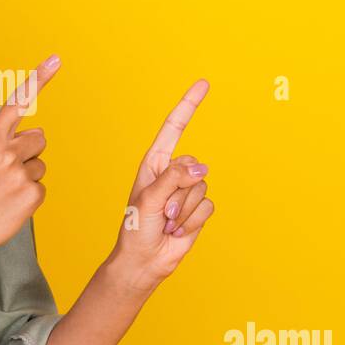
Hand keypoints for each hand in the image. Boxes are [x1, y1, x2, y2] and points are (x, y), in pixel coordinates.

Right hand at [0, 54, 60, 264]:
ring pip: (41, 166)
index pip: (17, 102)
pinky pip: (41, 189)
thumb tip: (37, 136)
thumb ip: (5, 145)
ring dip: (28, 178)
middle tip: (7, 173)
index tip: (56, 60)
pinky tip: (10, 206)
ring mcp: (20, 173)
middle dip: (30, 153)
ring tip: (4, 193)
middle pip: (39, 139)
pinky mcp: (32, 195)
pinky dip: (29, 199)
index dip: (38, 79)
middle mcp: (7, 152)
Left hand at [109, 78, 214, 295]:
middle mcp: (173, 173)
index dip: (189, 105)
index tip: (204, 84)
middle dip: (178, 193)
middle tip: (160, 213)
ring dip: (183, 211)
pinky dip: (192, 222)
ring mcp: (186, 192)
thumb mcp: (148, 199)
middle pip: (193, 167)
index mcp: (155, 163)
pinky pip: (208, 207)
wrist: (144, 260)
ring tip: (166, 223)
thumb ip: (174, 179)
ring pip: (201, 189)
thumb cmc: (136, 229)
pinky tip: (177, 230)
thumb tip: (201, 168)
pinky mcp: (197, 210)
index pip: (174, 128)